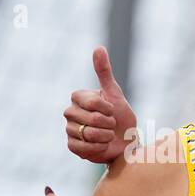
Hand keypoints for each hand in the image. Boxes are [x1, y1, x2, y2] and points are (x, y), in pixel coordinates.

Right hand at [65, 46, 137, 163]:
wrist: (125, 143)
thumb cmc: (121, 117)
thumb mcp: (115, 94)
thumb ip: (104, 72)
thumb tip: (98, 47)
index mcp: (78, 97)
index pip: (92, 101)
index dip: (107, 108)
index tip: (112, 110)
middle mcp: (70, 112)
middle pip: (91, 119)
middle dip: (108, 124)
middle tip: (111, 125)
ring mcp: (69, 129)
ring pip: (88, 134)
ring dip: (105, 136)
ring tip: (107, 135)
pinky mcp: (72, 146)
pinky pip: (84, 147)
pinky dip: (98, 148)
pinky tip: (102, 145)